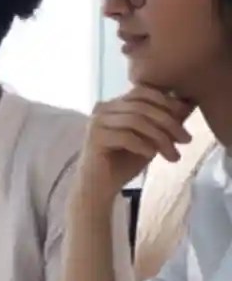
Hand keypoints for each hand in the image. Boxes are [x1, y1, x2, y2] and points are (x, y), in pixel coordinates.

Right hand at [76, 85, 194, 204]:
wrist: (98, 188)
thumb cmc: (122, 164)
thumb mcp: (149, 139)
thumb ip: (162, 123)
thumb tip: (187, 105)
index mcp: (114, 105)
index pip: (142, 91)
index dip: (166, 101)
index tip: (185, 117)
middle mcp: (102, 109)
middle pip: (142, 106)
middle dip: (169, 123)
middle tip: (186, 140)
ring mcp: (96, 123)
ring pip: (135, 121)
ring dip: (160, 138)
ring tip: (172, 155)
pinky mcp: (94, 139)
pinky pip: (125, 137)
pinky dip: (143, 145)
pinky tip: (151, 155)